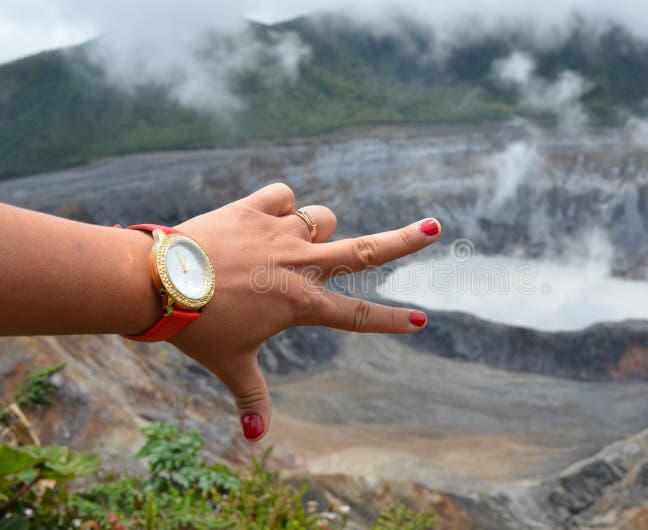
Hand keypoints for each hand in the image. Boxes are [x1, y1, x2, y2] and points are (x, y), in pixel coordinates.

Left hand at [168, 183, 440, 440]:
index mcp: (300, 304)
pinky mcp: (254, 209)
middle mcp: (299, 265)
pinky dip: (281, 205)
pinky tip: (266, 217)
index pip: (357, 314)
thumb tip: (257, 439)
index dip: (392, 320)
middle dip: (406, 241)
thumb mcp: (230, 364)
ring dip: (317, 229)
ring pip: (323, 219)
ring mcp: (279, 233)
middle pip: (365, 250)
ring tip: (288, 244)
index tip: (421, 319)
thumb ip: (251, 398)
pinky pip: (285, 196)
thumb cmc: (196, 328)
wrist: (156, 283)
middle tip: (435, 229)